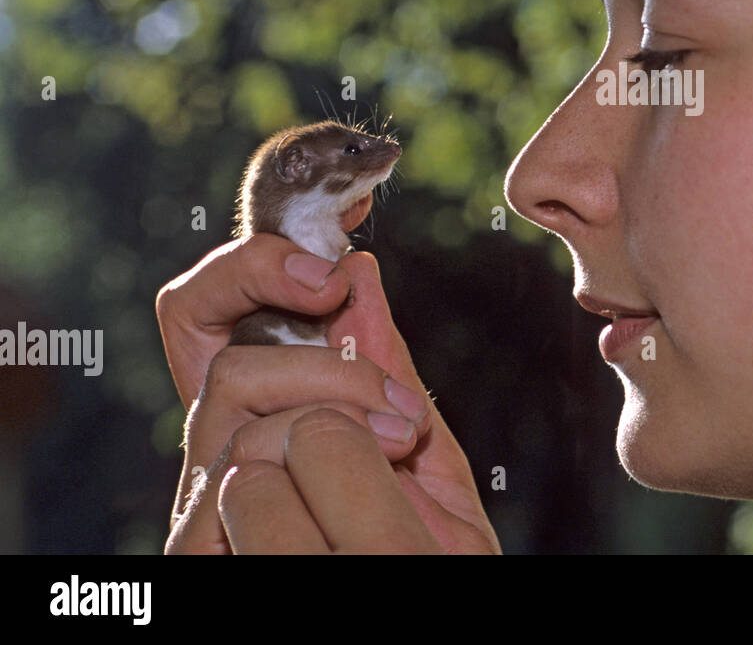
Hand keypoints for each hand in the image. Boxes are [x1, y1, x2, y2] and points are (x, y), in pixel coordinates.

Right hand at [157, 235, 500, 552]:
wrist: (429, 605)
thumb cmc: (422, 542)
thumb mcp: (419, 445)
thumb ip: (385, 367)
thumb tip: (360, 275)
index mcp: (266, 410)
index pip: (212, 312)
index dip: (251, 267)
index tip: (332, 271)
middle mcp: (220, 452)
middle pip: (217, 356)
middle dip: (319, 358)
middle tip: (393, 397)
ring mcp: (205, 504)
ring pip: (232, 412)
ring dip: (333, 411)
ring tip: (400, 445)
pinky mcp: (202, 554)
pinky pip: (232, 494)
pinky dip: (313, 478)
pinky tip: (368, 501)